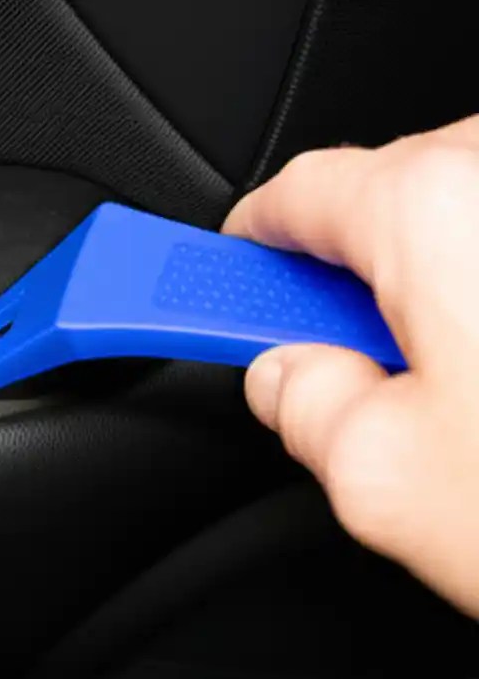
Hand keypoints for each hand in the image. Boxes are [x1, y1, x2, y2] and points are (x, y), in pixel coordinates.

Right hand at [224, 115, 478, 614]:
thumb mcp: (380, 481)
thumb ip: (298, 404)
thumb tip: (288, 376)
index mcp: (436, 208)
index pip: (293, 198)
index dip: (244, 248)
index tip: (225, 283)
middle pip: (393, 197)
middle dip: (354, 277)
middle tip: (343, 363)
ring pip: (478, 221)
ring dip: (451, 288)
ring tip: (465, 394)